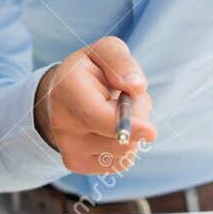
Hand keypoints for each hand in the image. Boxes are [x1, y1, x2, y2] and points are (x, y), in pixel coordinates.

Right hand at [32, 36, 156, 175]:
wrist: (63, 94)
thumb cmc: (92, 69)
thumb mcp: (106, 51)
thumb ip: (120, 61)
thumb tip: (136, 87)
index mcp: (66, 87)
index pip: (97, 116)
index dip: (127, 126)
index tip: (151, 132)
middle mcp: (61, 121)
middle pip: (117, 139)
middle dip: (139, 118)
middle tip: (126, 98)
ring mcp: (67, 146)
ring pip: (122, 152)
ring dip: (134, 132)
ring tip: (117, 112)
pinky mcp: (76, 163)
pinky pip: (119, 162)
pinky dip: (125, 146)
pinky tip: (110, 129)